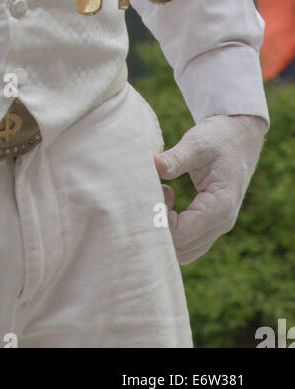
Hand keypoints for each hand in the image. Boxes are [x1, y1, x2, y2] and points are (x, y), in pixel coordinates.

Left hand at [154, 114, 266, 264]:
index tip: (150, 193)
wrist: (239, 138)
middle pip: (181, 248)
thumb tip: (152, 164)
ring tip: (160, 196)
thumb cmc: (218, 138)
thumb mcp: (197, 143)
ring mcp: (218, 227)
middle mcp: (221, 223)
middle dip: (159, 227)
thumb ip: (176, 157)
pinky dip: (172, 231)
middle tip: (150, 195)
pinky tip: (166, 201)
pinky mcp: (211, 224)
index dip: (158, 220)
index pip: (181, 234)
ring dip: (165, 231)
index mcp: (220, 207)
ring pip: (184, 251)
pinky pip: (188, 243)